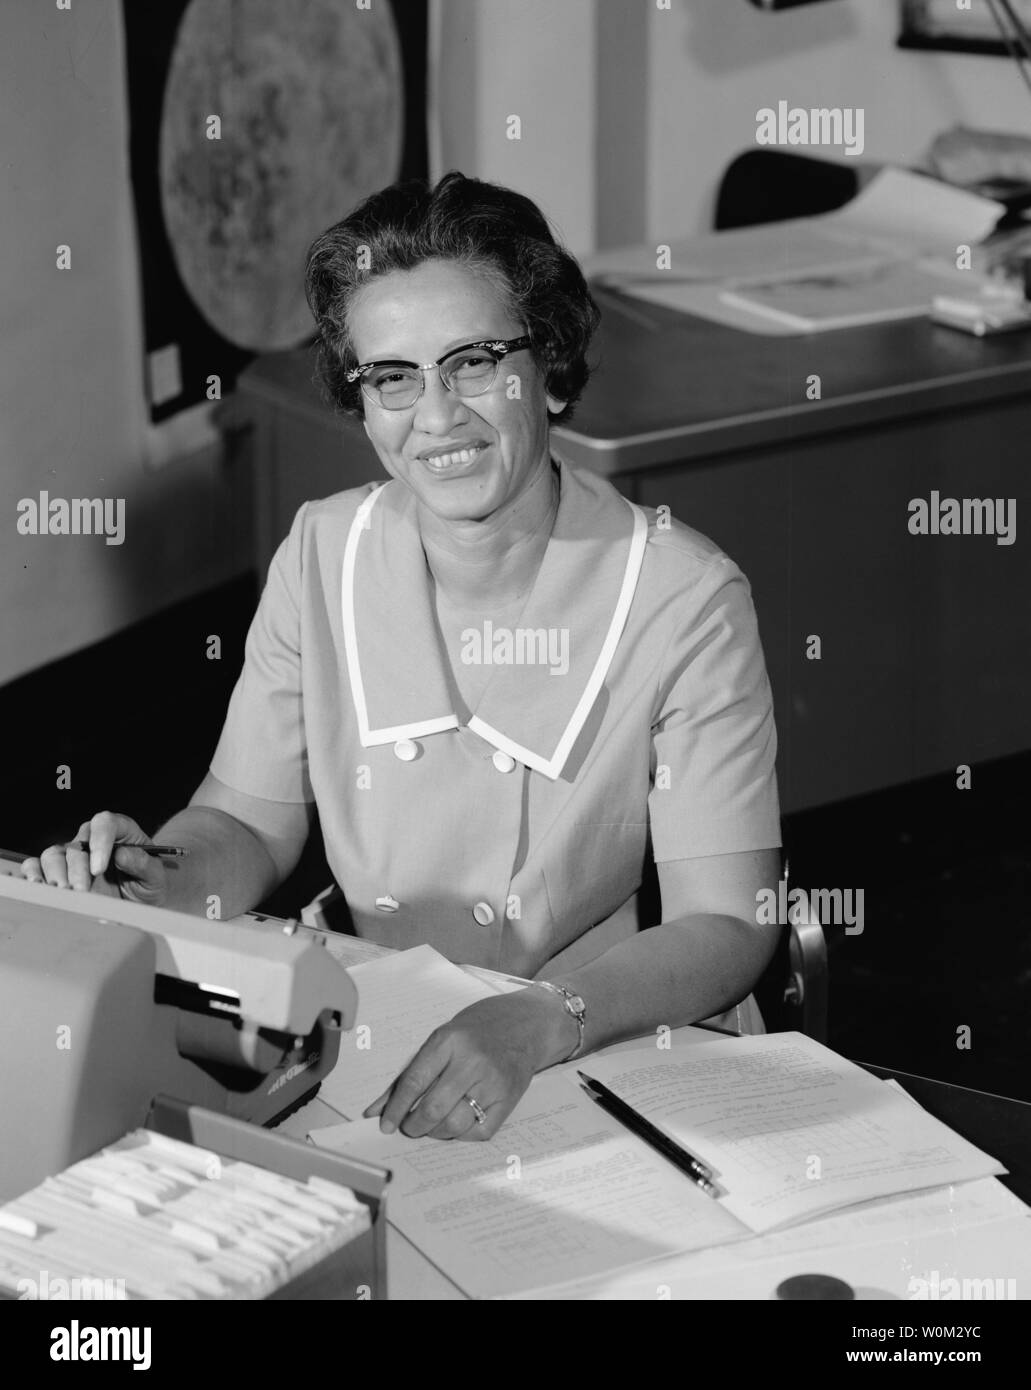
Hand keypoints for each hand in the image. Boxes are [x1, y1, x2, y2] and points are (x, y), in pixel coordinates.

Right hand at [20, 810, 170, 905]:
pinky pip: (37, 865)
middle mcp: (93, 839)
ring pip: (53, 854)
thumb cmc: (149, 883)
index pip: (105, 823)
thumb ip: (143, 864)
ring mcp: (73, 854)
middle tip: (81, 892)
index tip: (99, 869)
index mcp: (120, 831)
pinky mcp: (59, 870)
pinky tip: (40, 889)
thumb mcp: (156, 876)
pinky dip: (34, 875)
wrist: (140, 900)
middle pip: (77, 845)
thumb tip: (123, 854)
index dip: (100, 843)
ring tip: (63, 896)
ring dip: (55, 875)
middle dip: (77, 870)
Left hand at [363, 987, 574, 1141]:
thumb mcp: (442, 1037)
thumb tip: (376, 1110)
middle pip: (433, 1109)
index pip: (414, 1082)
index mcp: (449, 1040)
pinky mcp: (509, 1099)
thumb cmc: (478, 1029)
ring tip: (432, 1126)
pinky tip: (458, 1123)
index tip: (385, 1124)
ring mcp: (493, 1082)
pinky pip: (479, 1131)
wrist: (526, 1023)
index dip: (395, 1109)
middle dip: (413, 1126)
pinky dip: (463, 1135)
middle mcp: (472, 1061)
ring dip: (436, 1133)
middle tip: (409, 1128)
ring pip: (454, 1126)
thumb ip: (410, 1073)